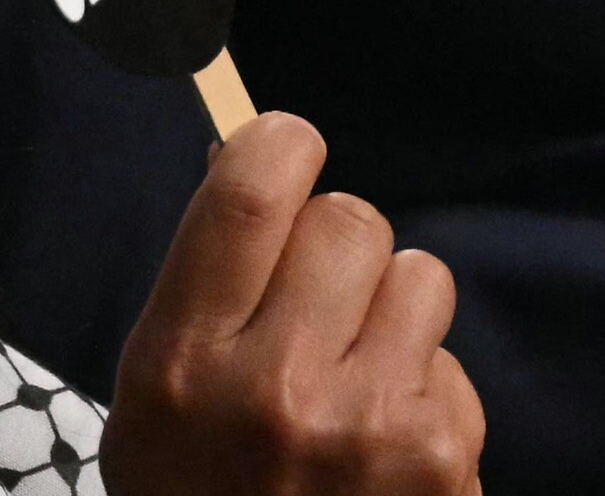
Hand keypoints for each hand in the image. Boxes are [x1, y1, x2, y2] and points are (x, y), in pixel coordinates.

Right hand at [100, 113, 483, 495]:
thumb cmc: (192, 492)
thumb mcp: (152, 391)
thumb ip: (200, 286)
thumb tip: (256, 162)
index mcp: (185, 360)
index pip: (250, 195)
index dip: (278, 142)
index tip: (284, 147)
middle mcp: (279, 386)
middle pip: (348, 219)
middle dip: (334, 240)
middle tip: (311, 292)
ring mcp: (372, 429)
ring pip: (419, 276)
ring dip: (389, 307)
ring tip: (351, 367)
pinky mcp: (443, 465)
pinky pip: (452, 362)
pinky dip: (422, 386)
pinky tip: (382, 437)